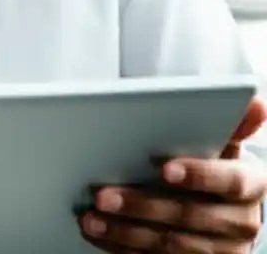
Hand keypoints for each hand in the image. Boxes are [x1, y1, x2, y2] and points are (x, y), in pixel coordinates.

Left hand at [81, 95, 266, 252]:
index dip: (198, 175)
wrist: (223, 209)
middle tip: (102, 195)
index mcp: (250, 185)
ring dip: (125, 231)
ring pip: (170, 245)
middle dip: (142, 206)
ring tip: (91, 217)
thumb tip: (254, 103)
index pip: (230, 181)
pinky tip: (97, 233)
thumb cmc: (212, 167)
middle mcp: (240, 223)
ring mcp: (219, 250)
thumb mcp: (223, 145)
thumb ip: (231, 125)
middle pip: (189, 216)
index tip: (164, 169)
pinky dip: (121, 248)